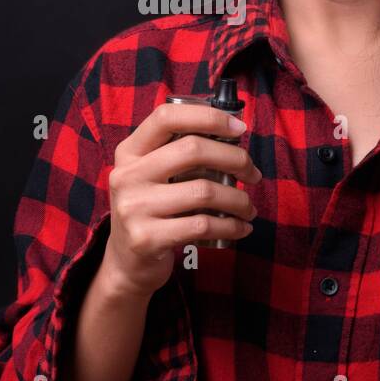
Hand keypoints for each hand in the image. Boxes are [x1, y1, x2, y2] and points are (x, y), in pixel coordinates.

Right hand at [100, 101, 261, 299]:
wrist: (127, 263)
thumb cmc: (153, 211)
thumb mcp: (152, 176)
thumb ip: (179, 154)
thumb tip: (234, 135)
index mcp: (130, 152)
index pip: (166, 117)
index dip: (208, 116)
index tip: (239, 128)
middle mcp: (127, 175)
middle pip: (193, 149)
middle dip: (235, 159)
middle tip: (253, 174)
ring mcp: (133, 208)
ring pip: (204, 190)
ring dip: (238, 200)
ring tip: (248, 208)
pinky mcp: (146, 239)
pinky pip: (203, 225)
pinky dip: (230, 226)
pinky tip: (240, 228)